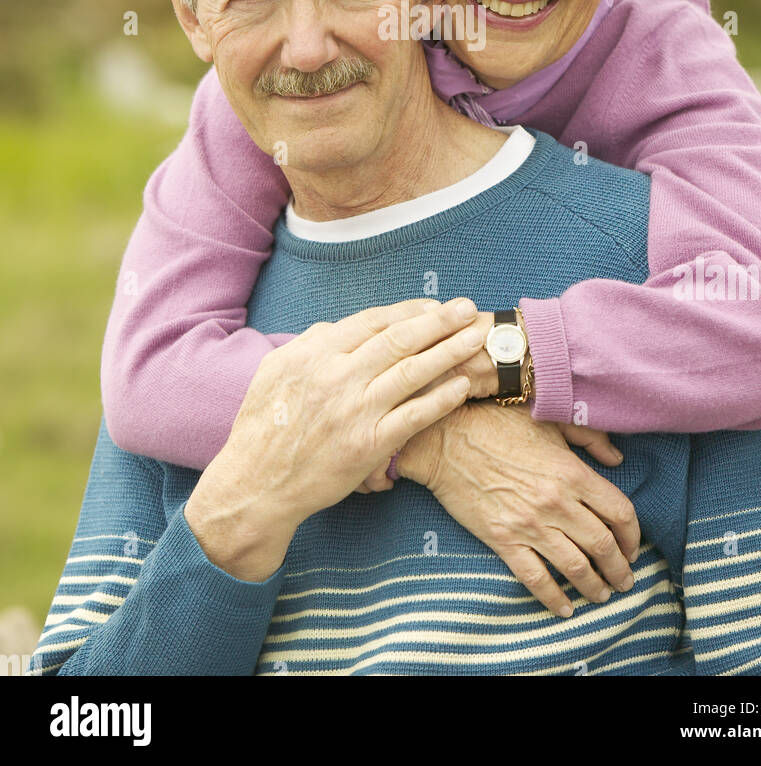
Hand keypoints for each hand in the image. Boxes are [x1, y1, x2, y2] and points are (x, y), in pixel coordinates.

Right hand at [185, 297, 487, 578]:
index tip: (434, 305)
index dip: (408, 310)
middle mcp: (337, 376)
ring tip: (475, 339)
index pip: (373, 321)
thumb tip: (337, 327)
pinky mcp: (368, 445)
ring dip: (449, 352)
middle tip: (467, 308)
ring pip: (413, 372)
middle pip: (399, 339)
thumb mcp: (275, 370)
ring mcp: (355, 411)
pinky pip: (414, 416)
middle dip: (439, 321)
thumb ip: (309, 344)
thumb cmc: (263, 427)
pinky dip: (441, 399)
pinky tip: (462, 386)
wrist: (255, 486)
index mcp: (315, 353)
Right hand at [398, 401, 640, 616]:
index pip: (619, 512)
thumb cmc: (496, 422)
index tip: (633, 547)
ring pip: (575, 567)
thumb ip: (588, 436)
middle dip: (620, 569)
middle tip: (625, 581)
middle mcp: (556, 502)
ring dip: (594, 587)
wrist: (445, 438)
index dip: (633, 535)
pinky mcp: (503, 539)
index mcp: (572, 472)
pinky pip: (535, 578)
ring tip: (602, 595)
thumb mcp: (548, 418)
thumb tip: (616, 458)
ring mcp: (529, 524)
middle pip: (602, 545)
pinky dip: (553, 598)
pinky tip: (564, 609)